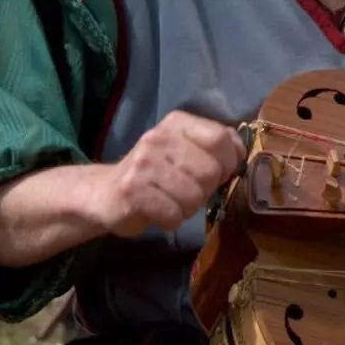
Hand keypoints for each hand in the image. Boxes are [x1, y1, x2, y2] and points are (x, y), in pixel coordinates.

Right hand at [93, 111, 245, 237]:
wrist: (103, 192)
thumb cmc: (154, 173)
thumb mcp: (183, 149)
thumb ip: (212, 146)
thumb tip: (241, 150)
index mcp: (176, 123)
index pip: (220, 138)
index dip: (229, 161)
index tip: (221, 173)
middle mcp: (159, 137)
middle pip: (210, 171)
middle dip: (206, 190)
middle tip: (190, 192)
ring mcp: (143, 163)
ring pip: (193, 195)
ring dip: (188, 208)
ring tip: (172, 202)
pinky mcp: (132, 190)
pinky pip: (173, 214)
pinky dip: (172, 220)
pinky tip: (159, 213)